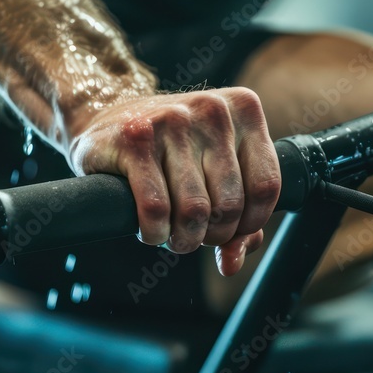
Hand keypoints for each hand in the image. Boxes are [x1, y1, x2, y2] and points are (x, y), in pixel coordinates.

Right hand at [68, 87, 280, 275]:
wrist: (107, 117)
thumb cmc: (170, 150)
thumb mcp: (213, 169)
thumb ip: (238, 216)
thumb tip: (233, 262)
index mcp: (243, 110)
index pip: (266, 186)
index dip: (250, 224)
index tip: (230, 232)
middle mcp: (212, 110)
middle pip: (230, 204)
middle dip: (212, 235)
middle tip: (194, 235)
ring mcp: (173, 121)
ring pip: (194, 210)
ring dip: (182, 239)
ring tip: (172, 236)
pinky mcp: (134, 139)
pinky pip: (156, 208)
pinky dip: (155, 233)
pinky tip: (151, 229)